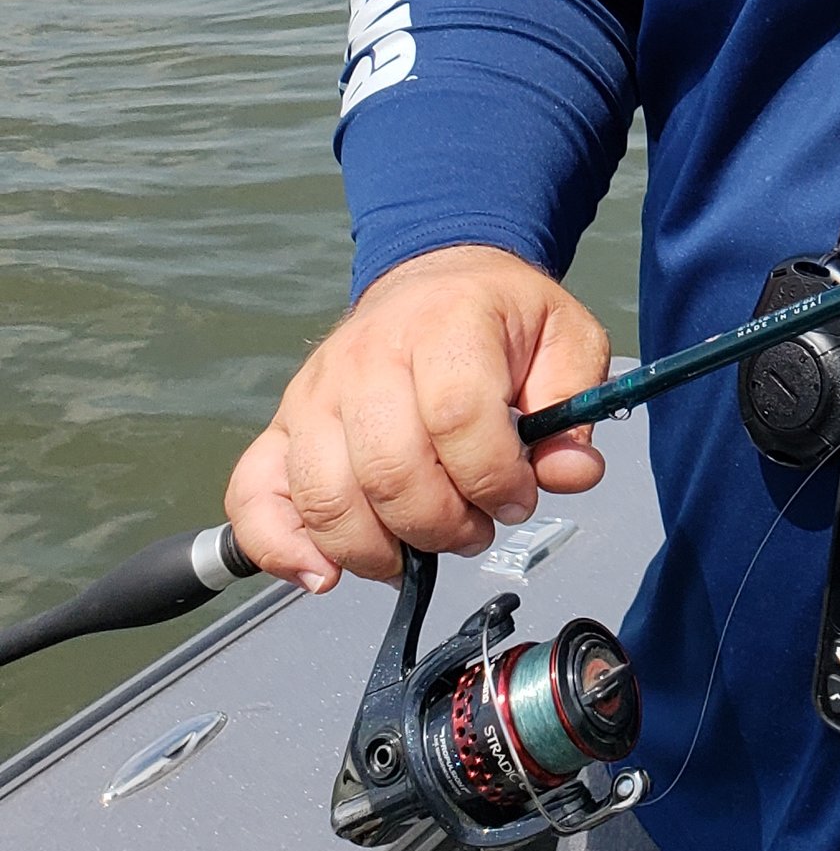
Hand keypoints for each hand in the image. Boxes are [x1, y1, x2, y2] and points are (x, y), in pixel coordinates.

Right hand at [225, 246, 610, 589]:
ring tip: (418, 548)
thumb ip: (575, 408)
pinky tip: (325, 571)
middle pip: (388, 468)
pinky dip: (281, 546)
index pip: (457, 417)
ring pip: (325, 493)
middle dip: (442, 524)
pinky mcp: (282, 425)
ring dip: (377, 548)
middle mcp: (367, 356)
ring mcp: (315, 393)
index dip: (494, 477)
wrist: (435, 278)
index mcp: (444, 324)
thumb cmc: (499, 318)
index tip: (518, 497)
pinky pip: (253, 494)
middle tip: (474, 527)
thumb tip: (572, 474)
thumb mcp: (566, 341)